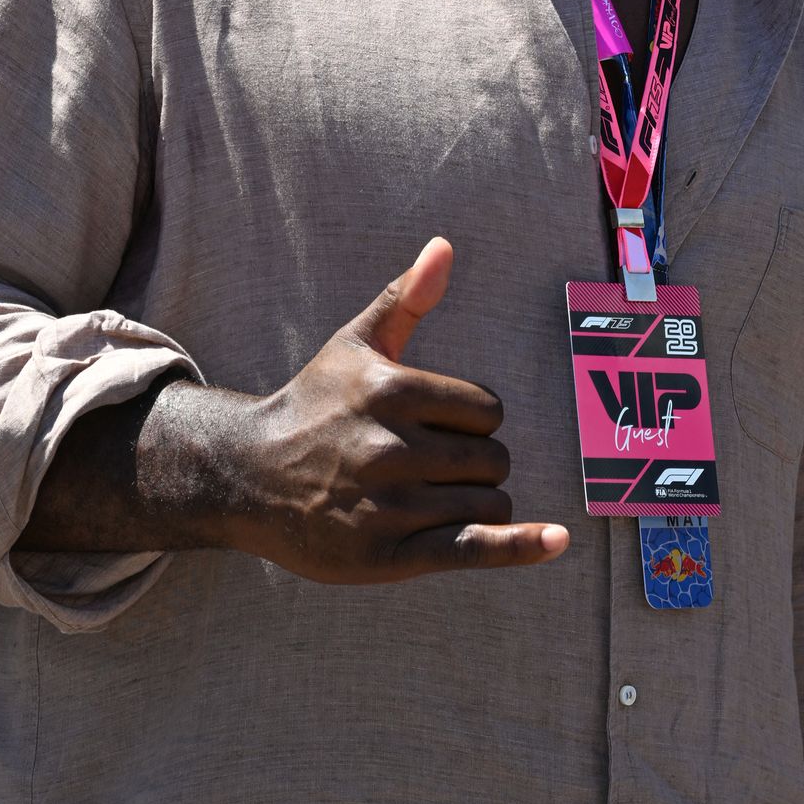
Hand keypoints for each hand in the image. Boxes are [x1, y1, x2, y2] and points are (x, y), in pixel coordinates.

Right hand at [227, 238, 569, 583]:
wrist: (247, 477)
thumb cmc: (314, 404)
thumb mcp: (355, 343)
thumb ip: (407, 298)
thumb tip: (444, 246)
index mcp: (391, 391)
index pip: (490, 410)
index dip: (473, 420)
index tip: (435, 425)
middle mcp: (390, 448)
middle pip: (493, 460)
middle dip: (474, 463)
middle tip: (425, 465)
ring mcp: (388, 507)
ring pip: (488, 504)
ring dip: (473, 503)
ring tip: (423, 497)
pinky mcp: (386, 557)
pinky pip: (473, 548)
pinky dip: (520, 546)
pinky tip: (557, 540)